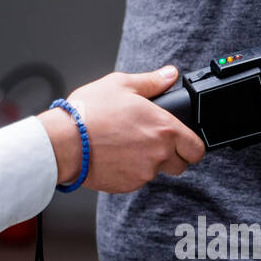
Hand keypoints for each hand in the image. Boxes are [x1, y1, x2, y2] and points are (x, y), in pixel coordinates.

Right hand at [39, 66, 205, 193]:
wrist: (63, 142)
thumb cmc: (89, 112)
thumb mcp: (121, 85)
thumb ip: (152, 81)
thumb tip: (170, 74)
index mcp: (164, 128)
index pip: (197, 149)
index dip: (192, 145)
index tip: (183, 141)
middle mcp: (159, 154)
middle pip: (181, 165)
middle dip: (172, 156)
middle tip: (153, 142)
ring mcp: (143, 173)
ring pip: (157, 172)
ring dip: (148, 162)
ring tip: (126, 145)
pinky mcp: (127, 186)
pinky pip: (137, 180)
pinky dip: (130, 171)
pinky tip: (115, 155)